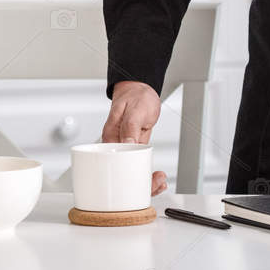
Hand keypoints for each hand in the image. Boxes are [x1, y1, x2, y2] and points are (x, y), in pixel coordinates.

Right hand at [102, 80, 167, 195]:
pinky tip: (156, 176)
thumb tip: (127, 144)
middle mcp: (115, 143)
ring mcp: (125, 145)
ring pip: (131, 169)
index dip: (124, 174)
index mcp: (110, 135)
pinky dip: (147, 170)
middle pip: (121, 170)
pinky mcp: (134, 145)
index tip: (140, 178)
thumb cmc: (135, 95)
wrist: (140, 88)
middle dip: (137, 181)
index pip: (113, 161)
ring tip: (159, 181)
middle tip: (155, 182)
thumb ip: (130, 127)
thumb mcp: (135, 110)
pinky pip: (138, 162)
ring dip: (145, 178)